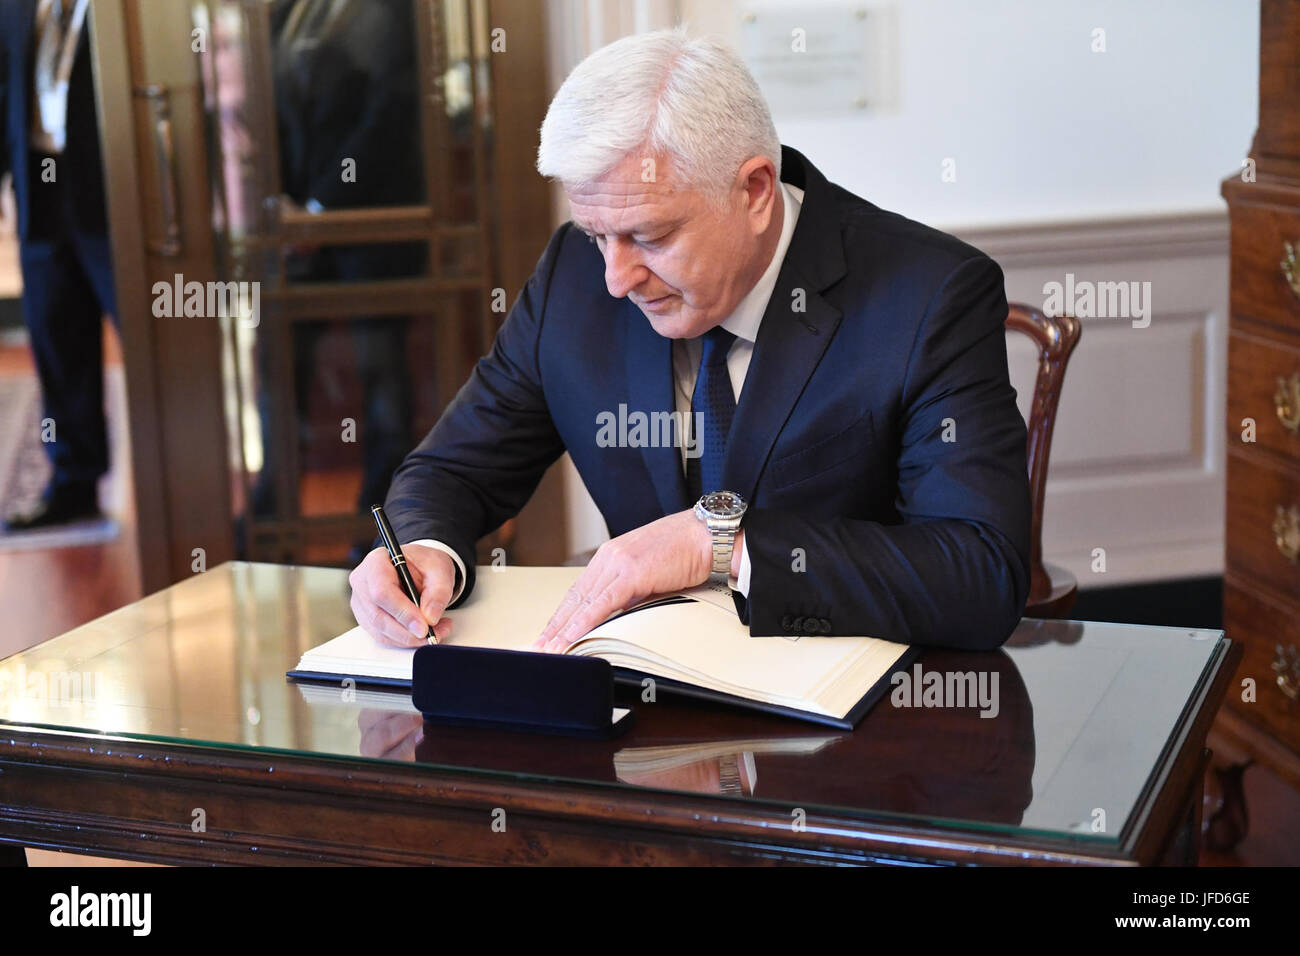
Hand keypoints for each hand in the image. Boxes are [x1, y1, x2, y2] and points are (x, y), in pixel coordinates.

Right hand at [349, 543, 456, 647]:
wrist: (419, 568)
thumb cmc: (425, 564)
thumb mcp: (440, 570)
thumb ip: (439, 592)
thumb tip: (430, 617)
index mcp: (377, 562)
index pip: (382, 591)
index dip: (402, 612)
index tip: (424, 626)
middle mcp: (363, 582)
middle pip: (378, 615)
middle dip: (408, 631)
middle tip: (434, 633)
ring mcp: (362, 602)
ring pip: (381, 630)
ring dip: (410, 638)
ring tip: (437, 631)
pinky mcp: (367, 618)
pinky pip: (383, 636)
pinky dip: (405, 640)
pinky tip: (424, 634)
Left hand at [532, 509, 722, 652]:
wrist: (707, 535)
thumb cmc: (686, 551)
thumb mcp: (650, 572)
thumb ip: (633, 591)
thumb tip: (620, 613)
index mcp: (611, 556)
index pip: (580, 590)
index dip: (563, 615)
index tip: (550, 633)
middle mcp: (608, 558)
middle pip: (574, 598)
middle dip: (554, 626)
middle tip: (537, 647)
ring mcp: (617, 564)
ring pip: (582, 602)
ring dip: (563, 629)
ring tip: (549, 649)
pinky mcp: (631, 573)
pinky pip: (601, 603)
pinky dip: (583, 623)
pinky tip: (571, 637)